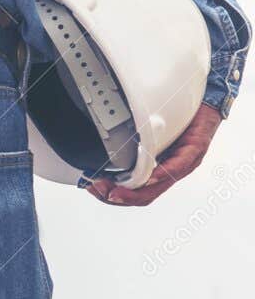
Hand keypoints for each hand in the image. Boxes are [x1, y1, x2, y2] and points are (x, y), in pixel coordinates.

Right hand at [88, 102, 222, 206]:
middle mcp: (171, 171)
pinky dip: (163, 174)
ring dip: (134, 192)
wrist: (206, 101)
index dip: (113, 195)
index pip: (135, 191)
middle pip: (144, 195)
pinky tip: (150, 176)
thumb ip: (131, 141)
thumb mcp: (148, 131)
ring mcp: (184, 162)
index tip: (92, 188)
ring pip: (158, 187)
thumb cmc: (178, 117)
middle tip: (98, 190)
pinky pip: (178, 166)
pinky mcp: (195, 149)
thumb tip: (104, 140)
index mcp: (159, 170)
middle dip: (119, 197)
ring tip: (114, 192)